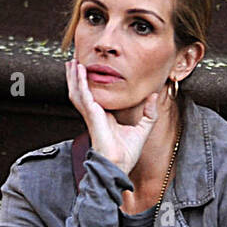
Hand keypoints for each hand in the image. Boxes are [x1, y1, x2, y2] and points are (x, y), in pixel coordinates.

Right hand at [65, 58, 164, 174]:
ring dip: (73, 76)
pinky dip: (80, 81)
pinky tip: (79, 69)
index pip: (94, 96)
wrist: (119, 164)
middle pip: (81, 92)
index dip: (90, 85)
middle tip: (74, 62)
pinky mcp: (91, 115)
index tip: (89, 72)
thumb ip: (149, 113)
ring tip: (72, 62)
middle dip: (76, 77)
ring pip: (77, 91)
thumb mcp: (143, 129)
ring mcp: (91, 114)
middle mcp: (95, 114)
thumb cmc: (127, 153)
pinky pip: (83, 94)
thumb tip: (153, 96)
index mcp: (104, 117)